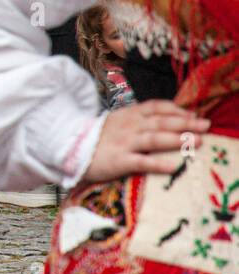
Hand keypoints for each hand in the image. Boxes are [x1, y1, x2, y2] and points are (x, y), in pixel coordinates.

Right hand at [82, 100, 210, 183]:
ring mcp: (124, 143)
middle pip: (161, 122)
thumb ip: (139, 120)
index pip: (156, 107)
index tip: (194, 114)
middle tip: (206, 126)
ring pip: (155, 139)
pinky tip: (173, 166)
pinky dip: (158, 164)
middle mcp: (129, 126)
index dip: (177, 109)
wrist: (68, 148)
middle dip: (186, 123)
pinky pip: (141, 162)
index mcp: (128, 115)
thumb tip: (165, 120)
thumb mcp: (117, 122)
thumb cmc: (97, 138)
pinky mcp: (119, 161)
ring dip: (178, 139)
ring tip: (197, 142)